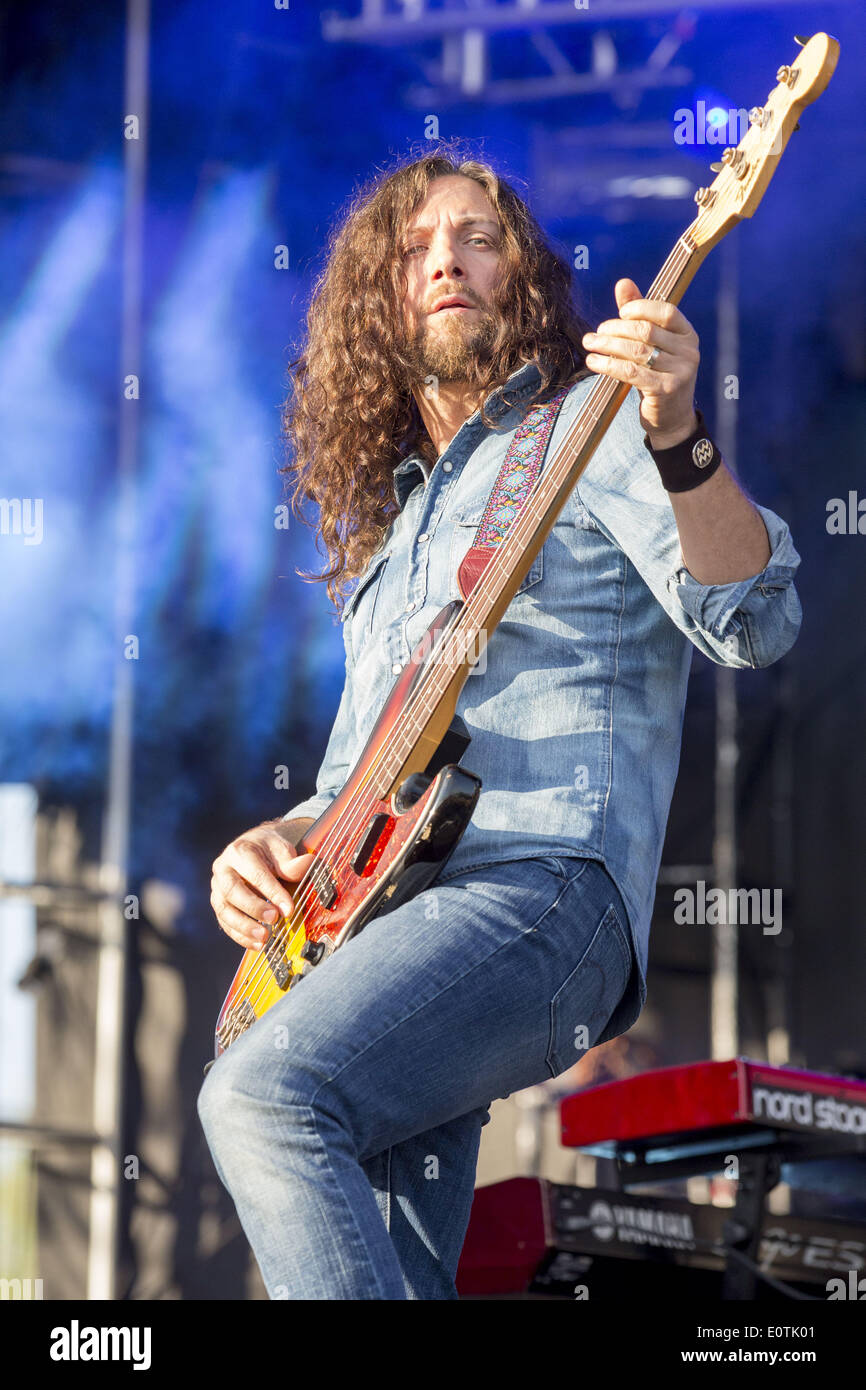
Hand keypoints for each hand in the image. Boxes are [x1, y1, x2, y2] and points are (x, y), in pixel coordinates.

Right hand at [210, 821, 315, 950]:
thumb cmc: (270, 851)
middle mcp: (223, 869)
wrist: (256, 849)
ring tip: (264, 937)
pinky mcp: (219, 904)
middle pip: (232, 891)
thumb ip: (292, 862)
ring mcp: (217, 887)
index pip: (255, 874)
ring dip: (244, 926)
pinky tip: (257, 944)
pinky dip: (240, 936)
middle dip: (253, 908)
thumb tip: (307, 864)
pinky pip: (225, 922)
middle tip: (274, 920)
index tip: (288, 909)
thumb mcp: (282, 850)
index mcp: (239, 851)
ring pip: (224, 909)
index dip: (272, 892)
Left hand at [582, 278, 699, 446]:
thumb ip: (639, 314)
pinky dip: (608, 365)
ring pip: (636, 351)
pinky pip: (631, 372)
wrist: (672, 418)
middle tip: (595, 334)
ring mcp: (680, 371)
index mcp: (687, 334)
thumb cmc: (658, 375)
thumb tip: (623, 283)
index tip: (620, 313)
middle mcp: (688, 350)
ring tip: (589, 344)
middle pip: (646, 331)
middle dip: (615, 329)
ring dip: (607, 346)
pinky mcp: (665, 390)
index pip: (665, 311)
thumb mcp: (653, 345)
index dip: (640, 308)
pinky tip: (593, 362)